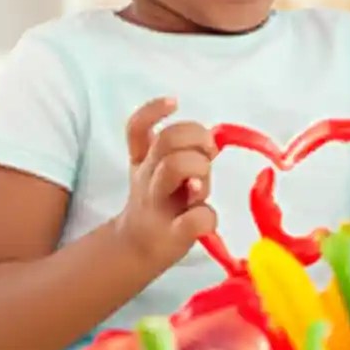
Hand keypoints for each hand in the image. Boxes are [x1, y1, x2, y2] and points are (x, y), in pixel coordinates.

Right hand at [115, 97, 219, 267]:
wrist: (138, 247)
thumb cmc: (161, 200)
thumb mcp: (160, 170)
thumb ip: (180, 150)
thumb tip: (212, 139)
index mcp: (144, 159)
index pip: (137, 127)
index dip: (154, 109)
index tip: (175, 103)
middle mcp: (148, 177)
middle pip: (167, 140)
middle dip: (197, 138)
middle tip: (208, 153)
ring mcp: (158, 204)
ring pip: (175, 167)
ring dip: (200, 168)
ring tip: (201, 185)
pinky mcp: (172, 234)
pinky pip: (194, 220)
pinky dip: (206, 216)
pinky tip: (205, 217)